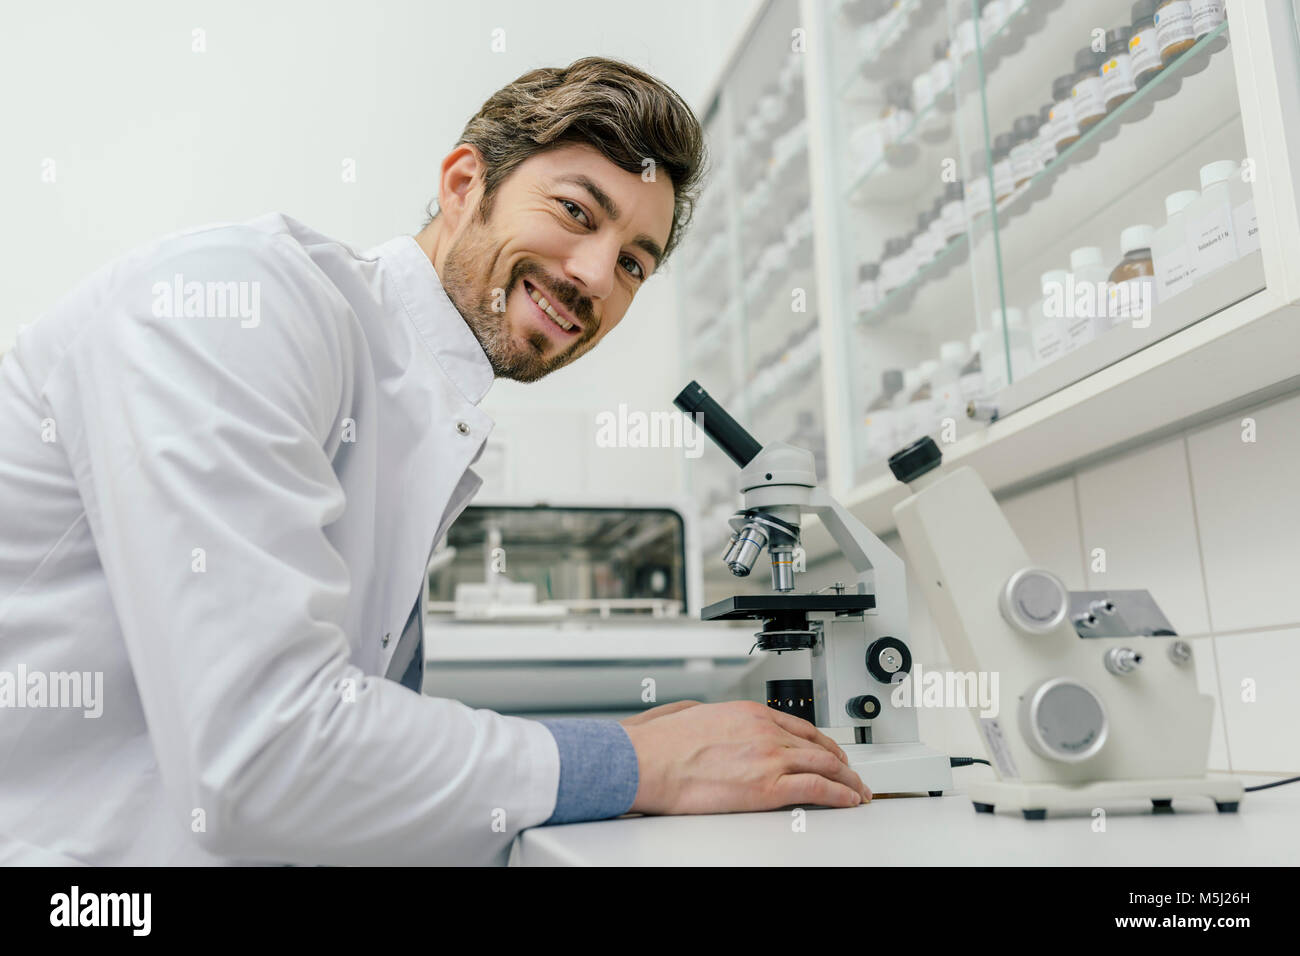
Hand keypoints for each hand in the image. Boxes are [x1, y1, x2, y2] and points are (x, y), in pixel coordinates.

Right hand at [621, 699, 870, 813]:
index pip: (801, 727)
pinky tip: (848, 801)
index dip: (823, 743)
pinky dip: (838, 795)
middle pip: (818, 747)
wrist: (648, 761)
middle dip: (842, 764)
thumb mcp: (695, 714)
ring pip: (825, 767)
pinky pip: (817, 790)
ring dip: (848, 781)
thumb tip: (716, 724)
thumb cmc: (661, 744)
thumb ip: (717, 719)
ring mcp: (769, 758)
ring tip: (858, 792)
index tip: (832, 753)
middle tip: (854, 776)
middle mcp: (766, 731)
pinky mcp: (767, 788)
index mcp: (750, 712)